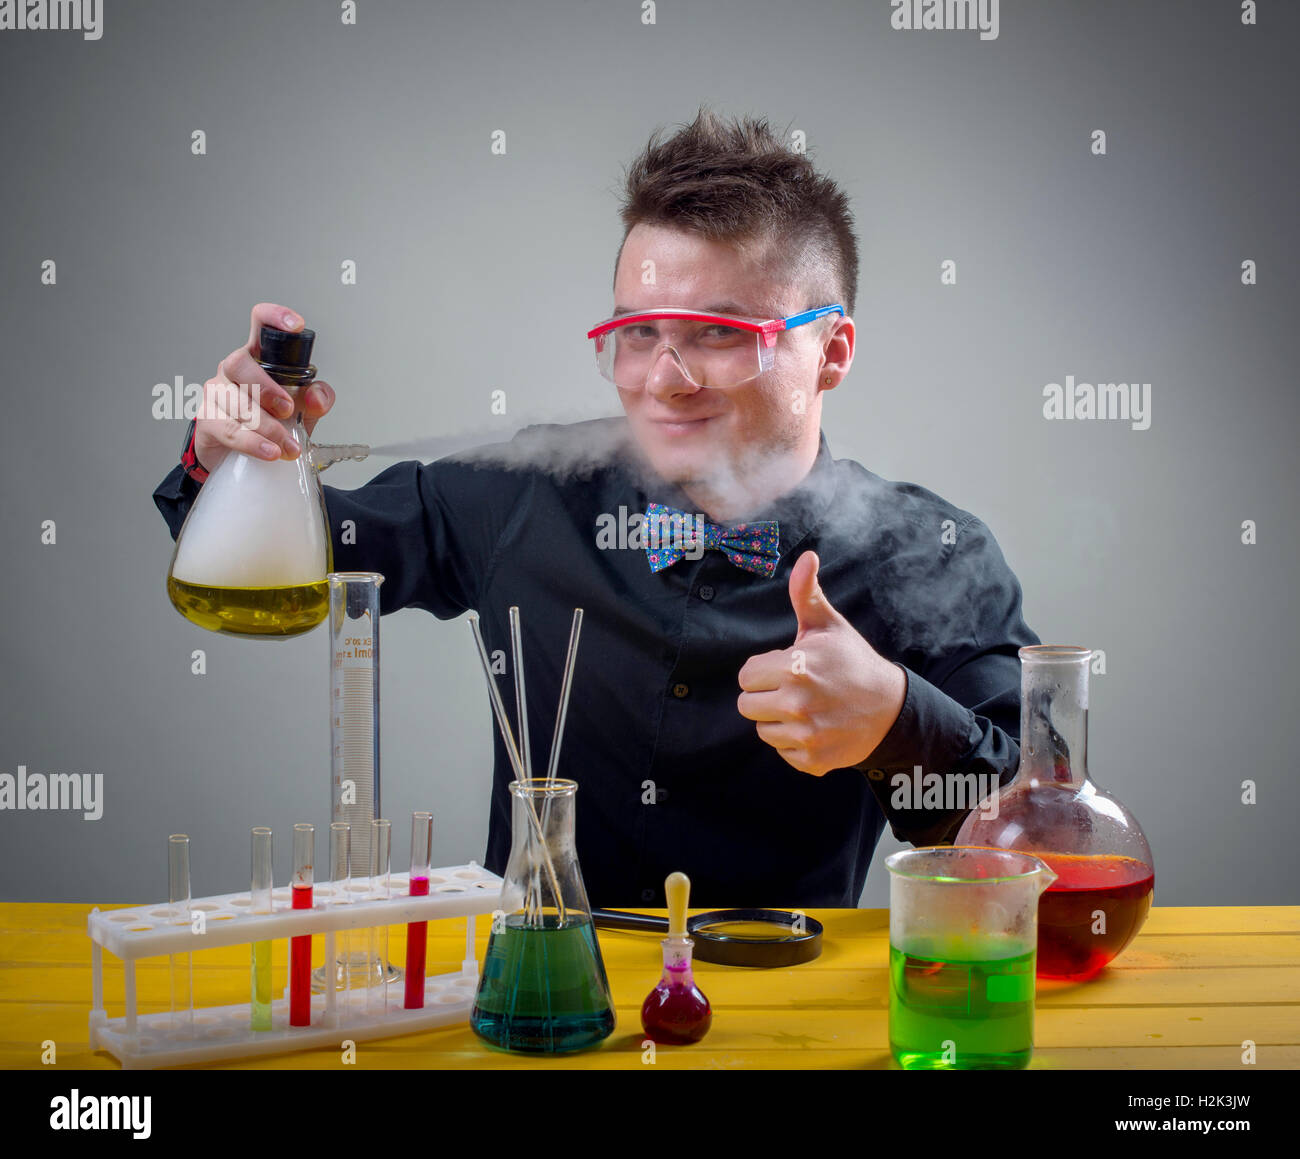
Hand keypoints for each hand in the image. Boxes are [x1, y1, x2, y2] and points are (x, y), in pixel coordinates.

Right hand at [193, 302, 335, 474]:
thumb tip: (316, 398)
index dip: (274, 318)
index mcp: (258, 357)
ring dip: (266, 426)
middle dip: (267, 389)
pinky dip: (252, 442)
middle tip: (288, 411)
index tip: (295, 326)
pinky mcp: (208, 420)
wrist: (242, 455)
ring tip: (288, 445)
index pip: (259, 324)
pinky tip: (269, 451)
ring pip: (234, 400)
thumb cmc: (272, 421)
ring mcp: (216, 392)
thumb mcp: (303, 410)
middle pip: (240, 364)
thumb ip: (317, 400)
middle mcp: (233, 369)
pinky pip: (228, 428)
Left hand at [737, 550, 906, 775]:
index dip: (764, 670)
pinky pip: (782, 752)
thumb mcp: (828, 626)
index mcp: (795, 667)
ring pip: (763, 730)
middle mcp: (798, 703)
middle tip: (794, 689)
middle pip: (747, 705)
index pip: (746, 676)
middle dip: (766, 696)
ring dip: (779, 720)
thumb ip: (806, 593)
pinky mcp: (813, 761)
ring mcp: (806, 735)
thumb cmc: (852, 662)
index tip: (787, 668)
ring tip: (807, 708)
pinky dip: (795, 744)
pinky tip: (817, 728)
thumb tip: (807, 556)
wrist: (892, 708)